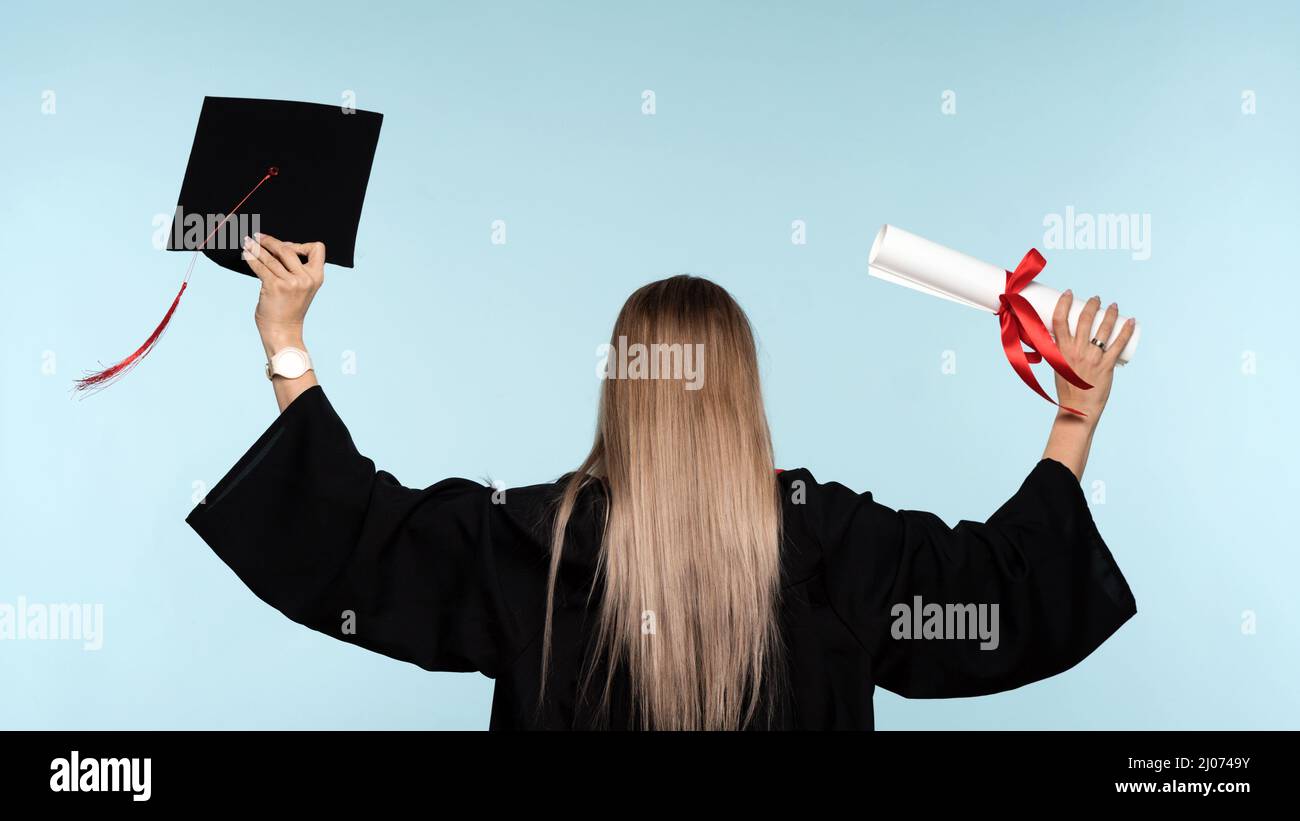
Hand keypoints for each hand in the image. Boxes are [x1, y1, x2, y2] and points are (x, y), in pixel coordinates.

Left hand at [243, 233, 325, 354]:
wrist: (283, 331)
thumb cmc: (289, 310)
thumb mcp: (302, 288)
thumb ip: (296, 270)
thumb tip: (276, 248)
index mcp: (316, 277)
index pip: (317, 249)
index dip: (301, 244)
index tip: (286, 248)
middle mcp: (305, 278)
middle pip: (288, 249)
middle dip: (271, 242)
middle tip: (258, 237)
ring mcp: (291, 283)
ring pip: (271, 258)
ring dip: (256, 248)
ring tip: (247, 242)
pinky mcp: (275, 287)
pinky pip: (261, 266)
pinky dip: (251, 258)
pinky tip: (245, 254)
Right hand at [1050, 291, 1135, 423]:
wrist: (1078, 409)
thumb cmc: (1066, 388)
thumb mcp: (1056, 366)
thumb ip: (1059, 350)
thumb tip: (1058, 335)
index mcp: (1060, 351)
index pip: (1059, 320)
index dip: (1063, 304)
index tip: (1068, 293)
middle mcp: (1076, 352)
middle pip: (1084, 319)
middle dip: (1091, 304)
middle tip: (1095, 299)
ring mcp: (1092, 358)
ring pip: (1103, 328)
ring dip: (1110, 313)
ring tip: (1113, 306)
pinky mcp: (1106, 365)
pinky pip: (1118, 344)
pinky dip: (1126, 330)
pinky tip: (1130, 321)